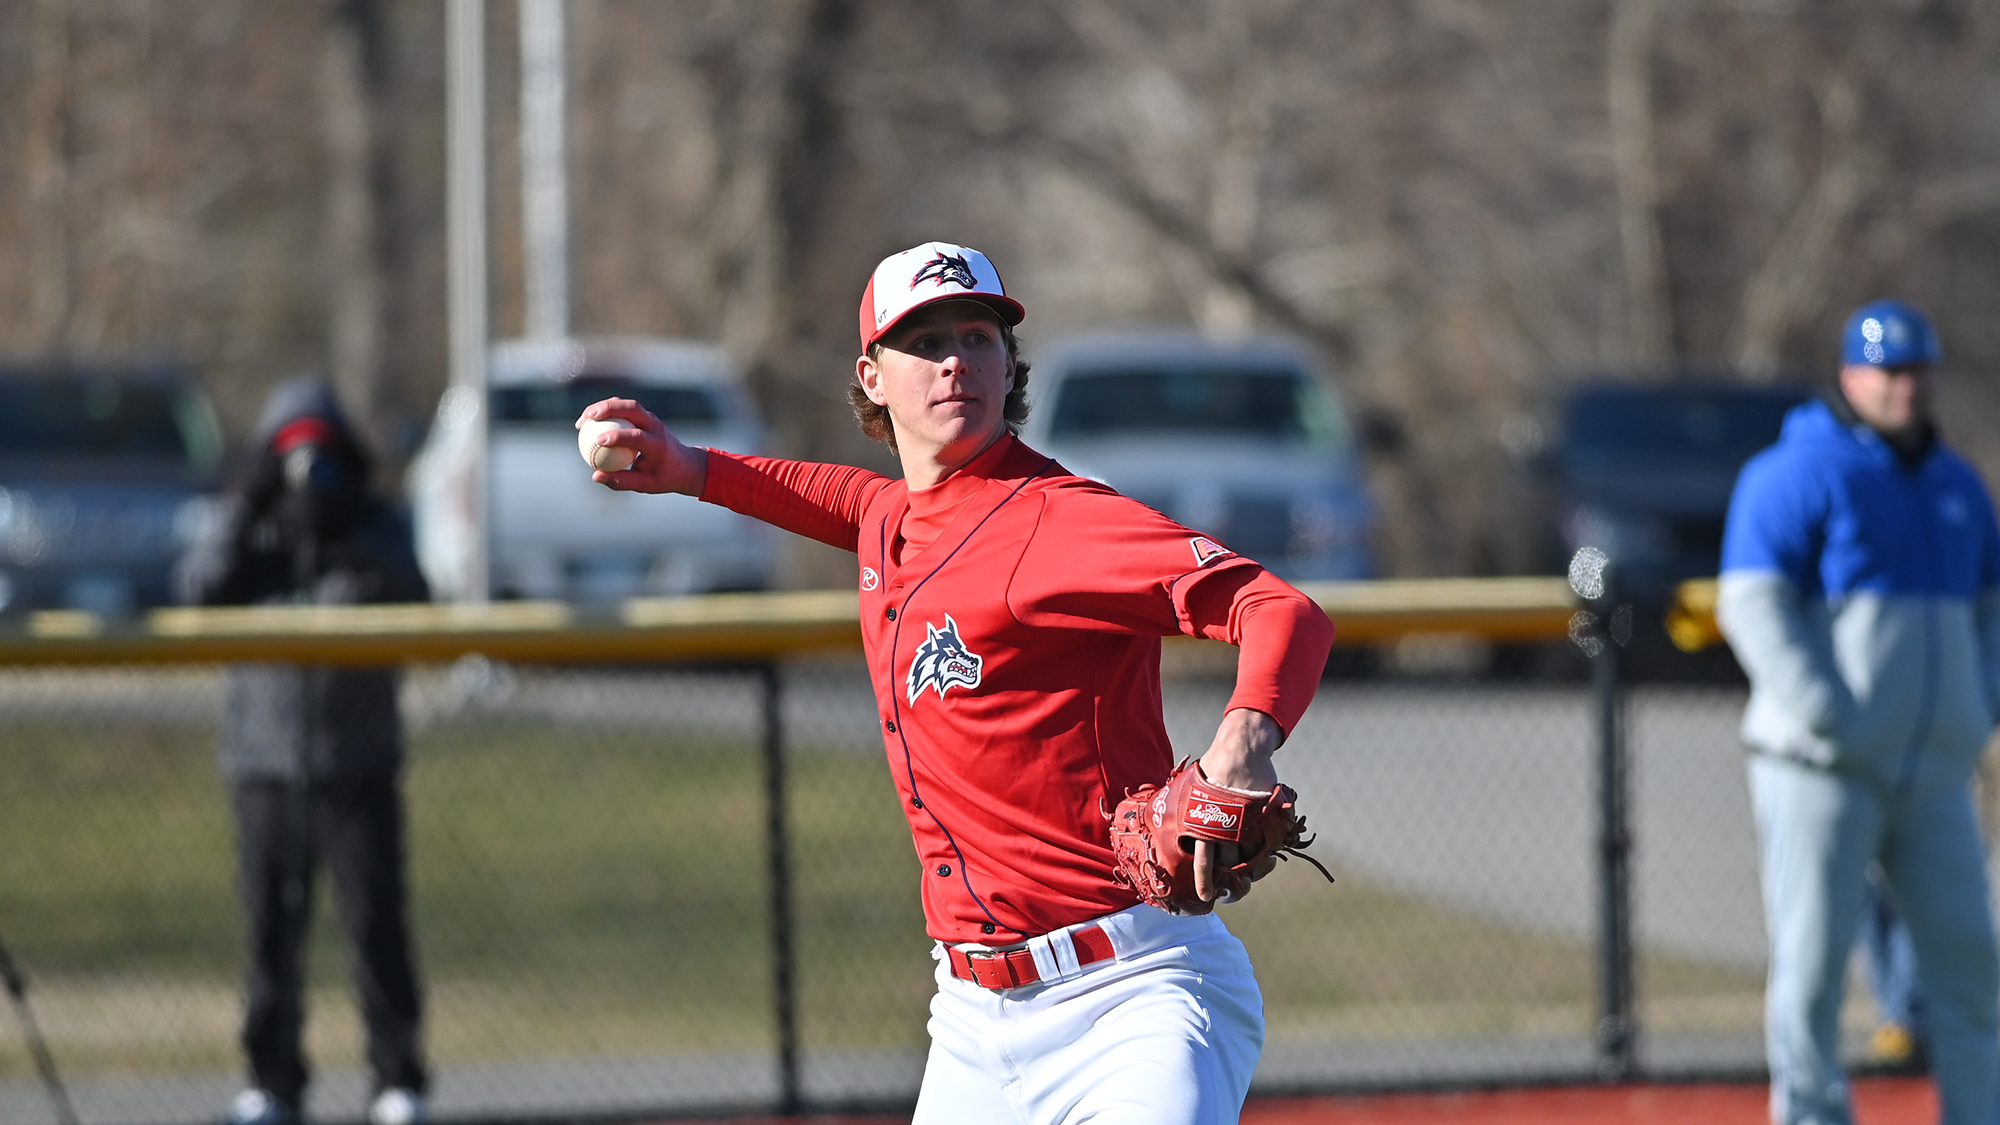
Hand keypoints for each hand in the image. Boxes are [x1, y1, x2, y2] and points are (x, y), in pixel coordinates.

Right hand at [576, 398, 708, 495]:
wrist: (685, 465)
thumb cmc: (664, 476)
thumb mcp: (645, 485)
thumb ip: (621, 481)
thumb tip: (595, 476)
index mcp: (658, 444)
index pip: (637, 436)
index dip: (617, 436)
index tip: (598, 441)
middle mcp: (655, 426)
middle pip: (632, 408)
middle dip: (608, 408)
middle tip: (587, 418)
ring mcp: (651, 418)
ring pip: (627, 403)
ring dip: (604, 406)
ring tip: (584, 419)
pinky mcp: (645, 416)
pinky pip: (624, 408)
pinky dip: (607, 410)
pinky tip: (590, 420)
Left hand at [1193, 708, 1283, 904]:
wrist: (1238, 752)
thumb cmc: (1209, 773)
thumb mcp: (1185, 792)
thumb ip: (1181, 816)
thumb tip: (1162, 830)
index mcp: (1199, 825)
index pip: (1203, 864)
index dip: (1206, 883)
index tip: (1206, 897)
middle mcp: (1222, 829)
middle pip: (1229, 866)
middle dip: (1233, 880)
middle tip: (1233, 888)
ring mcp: (1245, 826)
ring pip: (1248, 858)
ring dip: (1250, 862)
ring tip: (1249, 859)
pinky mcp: (1264, 821)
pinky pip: (1266, 845)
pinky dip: (1265, 848)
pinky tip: (1263, 844)